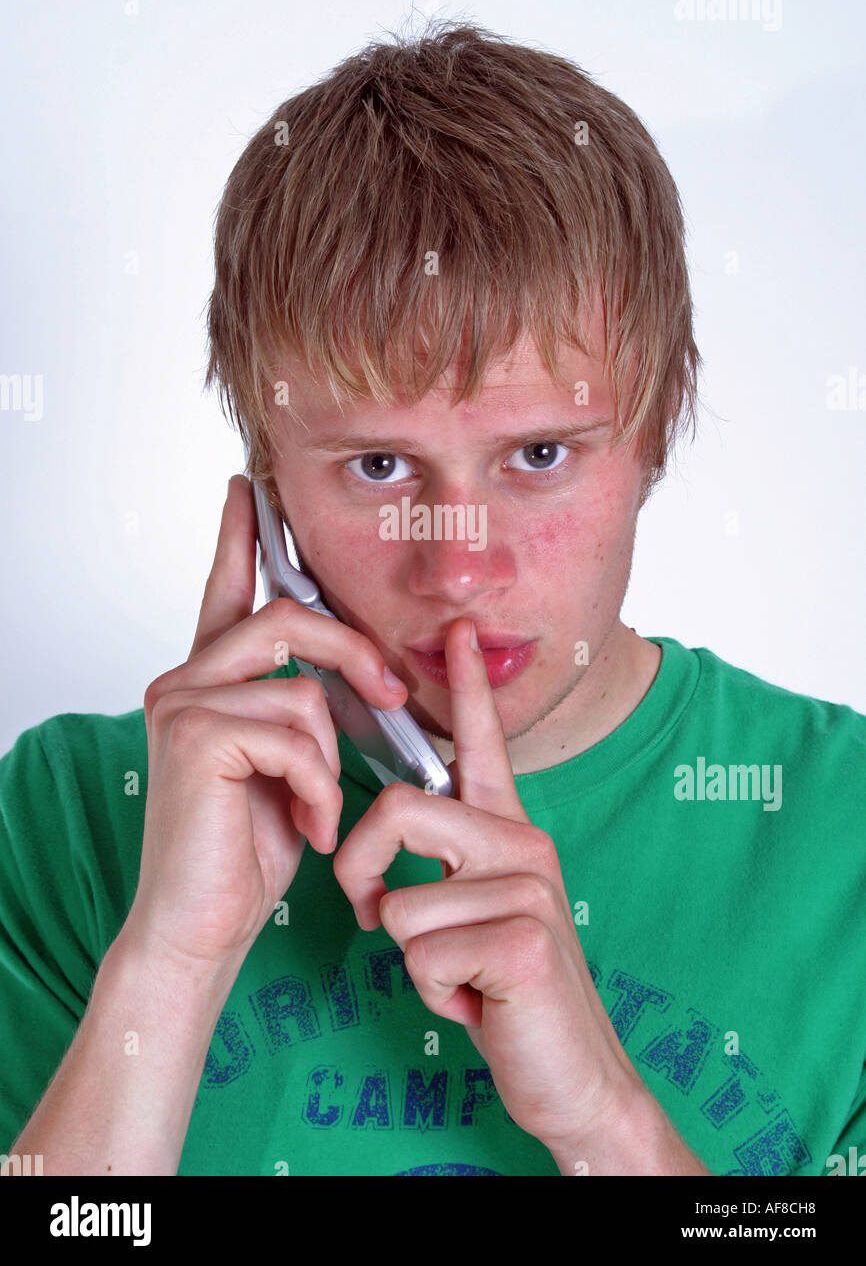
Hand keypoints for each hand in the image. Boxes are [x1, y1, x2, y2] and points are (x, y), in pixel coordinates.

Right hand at [126, 475, 408, 973]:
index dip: (240, 537)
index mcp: (208, 682)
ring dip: (330, 758)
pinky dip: (318, 785)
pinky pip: (296, 732)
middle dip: (353, 654)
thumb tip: (363, 675)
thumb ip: (301, 711)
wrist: (203, 926)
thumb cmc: (247, 851)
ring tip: (319, 810)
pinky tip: (306, 826)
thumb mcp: (289, 766)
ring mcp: (182, 702)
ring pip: (301, 686)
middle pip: (286, 617)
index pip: (227, 591)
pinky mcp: (195, 734)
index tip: (249, 488)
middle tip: (393, 693)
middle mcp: (184, 680)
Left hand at [332, 616, 643, 1158]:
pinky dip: (432, 991)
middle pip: (395, 809)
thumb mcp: (470, 915)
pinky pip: (419, 950)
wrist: (572, 1074)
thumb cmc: (507, 992)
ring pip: (400, 898)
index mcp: (508, 831)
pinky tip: (476, 1001)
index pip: (484, 742)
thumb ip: (438, 869)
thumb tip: (374, 854)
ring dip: (409, 955)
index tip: (459, 630)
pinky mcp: (523, 937)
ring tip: (458, 975)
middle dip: (360, 871)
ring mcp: (529, 886)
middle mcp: (523, 842)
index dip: (468, 685)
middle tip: (375, 916)